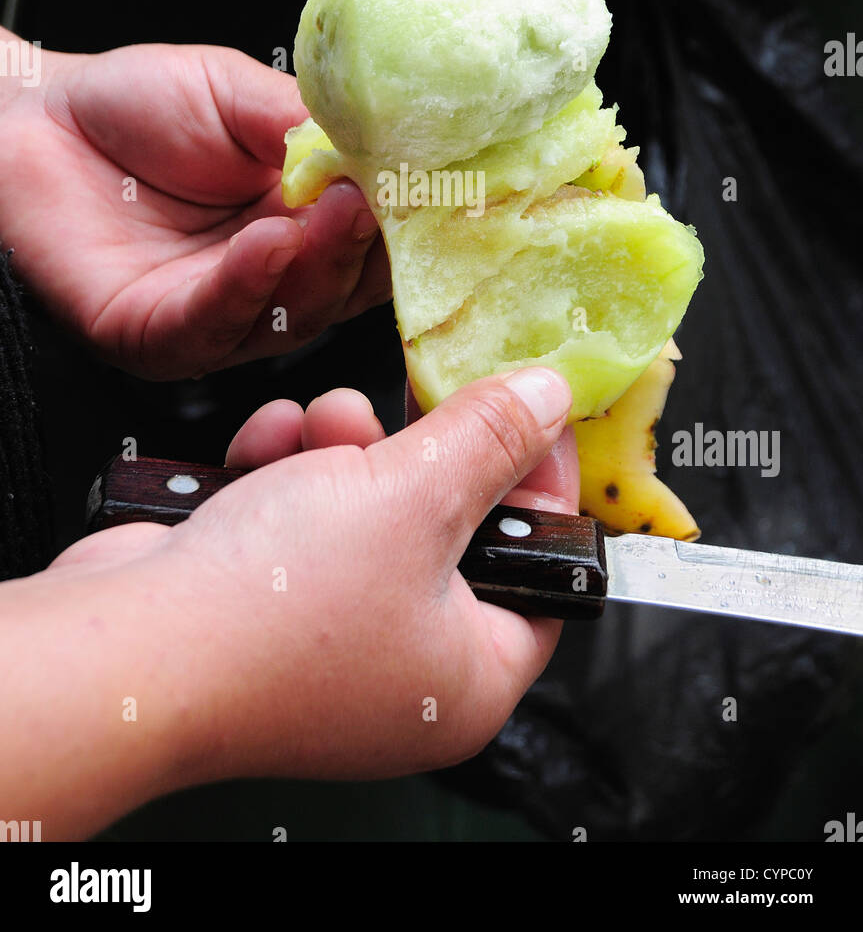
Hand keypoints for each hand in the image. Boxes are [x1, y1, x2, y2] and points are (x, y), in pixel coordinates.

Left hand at [0, 40, 388, 377]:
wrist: (31, 116)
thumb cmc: (137, 105)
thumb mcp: (244, 98)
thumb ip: (314, 127)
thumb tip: (396, 144)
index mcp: (302, 224)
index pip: (377, 241)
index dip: (413, 222)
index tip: (447, 192)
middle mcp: (269, 280)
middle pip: (349, 288)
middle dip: (375, 248)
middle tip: (392, 202)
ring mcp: (217, 314)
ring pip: (294, 315)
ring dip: (319, 264)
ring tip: (332, 210)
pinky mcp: (156, 337)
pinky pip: (213, 325)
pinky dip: (246, 286)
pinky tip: (267, 242)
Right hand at [49, 367, 577, 806]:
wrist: (123, 649)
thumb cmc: (276, 608)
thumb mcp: (414, 497)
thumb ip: (491, 440)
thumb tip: (550, 400)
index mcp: (469, 677)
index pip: (539, 567)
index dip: (539, 482)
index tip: (527, 410)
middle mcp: (401, 671)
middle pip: (447, 528)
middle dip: (418, 451)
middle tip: (417, 396)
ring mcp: (324, 644)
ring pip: (366, 513)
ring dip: (345, 451)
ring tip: (325, 425)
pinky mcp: (261, 611)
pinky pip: (300, 525)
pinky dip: (287, 475)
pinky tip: (269, 448)